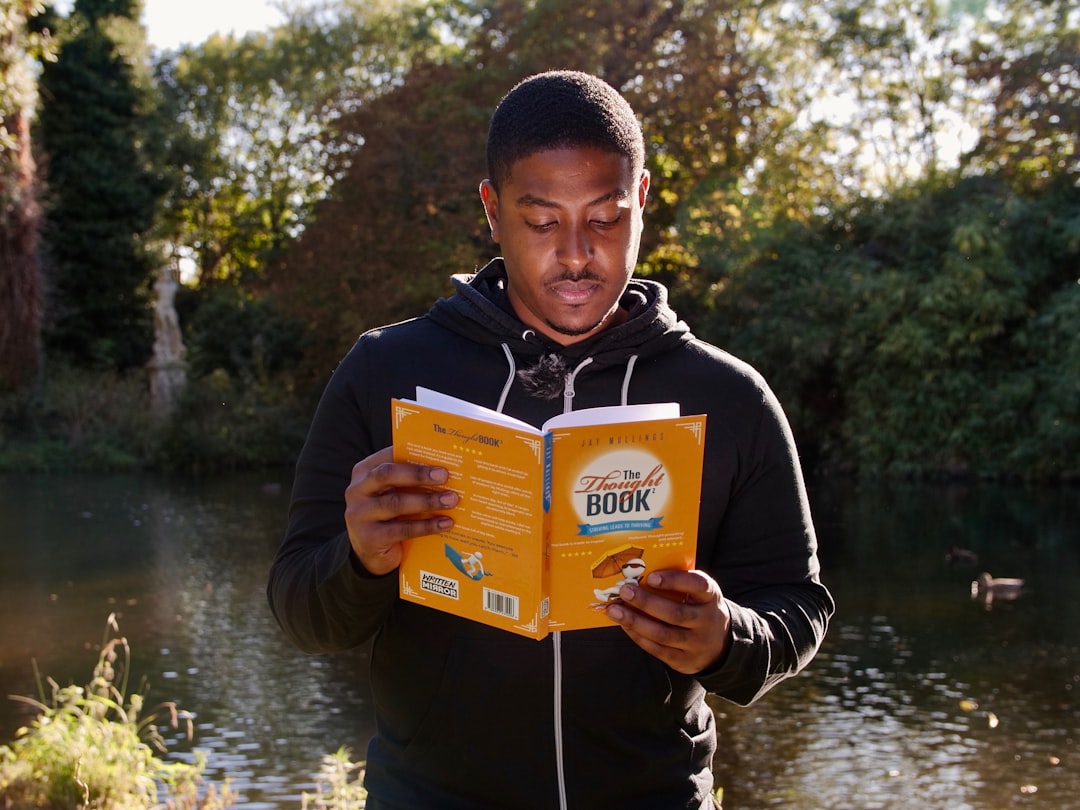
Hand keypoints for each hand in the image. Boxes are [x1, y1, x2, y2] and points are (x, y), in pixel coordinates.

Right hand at [344, 446, 458, 575]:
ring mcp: (360, 514)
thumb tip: (442, 470)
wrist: (371, 554)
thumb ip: (408, 481)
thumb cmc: (388, 516)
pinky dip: (427, 525)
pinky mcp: (369, 538)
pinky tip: (445, 523)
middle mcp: (357, 490)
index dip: (412, 454)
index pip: (388, 456)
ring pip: (396, 503)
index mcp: (364, 472)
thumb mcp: (392, 493)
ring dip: (427, 501)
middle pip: (387, 475)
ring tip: (450, 500)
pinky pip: (403, 529)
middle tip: (444, 476)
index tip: (437, 455)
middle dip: (418, 474)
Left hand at [605, 569, 731, 674]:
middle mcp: (708, 621)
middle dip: (646, 602)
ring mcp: (697, 643)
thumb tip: (641, 572)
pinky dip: (638, 636)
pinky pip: (658, 649)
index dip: (674, 581)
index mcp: (711, 597)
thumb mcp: (699, 592)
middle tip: (625, 591)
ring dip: (635, 621)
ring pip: (663, 634)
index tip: (651, 576)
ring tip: (615, 610)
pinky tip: (624, 625)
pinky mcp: (685, 661)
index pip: (698, 586)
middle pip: (675, 613)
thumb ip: (679, 582)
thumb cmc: (699, 607)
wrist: (719, 643)